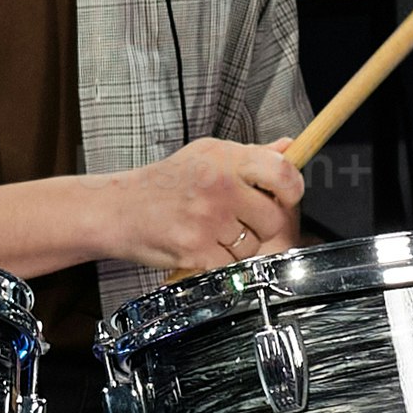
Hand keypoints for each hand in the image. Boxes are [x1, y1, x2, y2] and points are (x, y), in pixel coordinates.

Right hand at [110, 135, 305, 276]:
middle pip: (274, 218)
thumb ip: (251, 154)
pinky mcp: (197, 250)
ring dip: (241, 246)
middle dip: (263, 225)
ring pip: (254, 245)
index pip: (282, 173)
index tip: (286, 197)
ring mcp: (208, 220)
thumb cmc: (164, 183)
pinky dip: (223, 263)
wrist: (119, 209)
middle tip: (241, 219)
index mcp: (225, 159)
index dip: (292, 190)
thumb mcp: (206, 155)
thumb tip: (289, 147)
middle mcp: (219, 186)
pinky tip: (205, 247)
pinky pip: (233, 265)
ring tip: (214, 231)